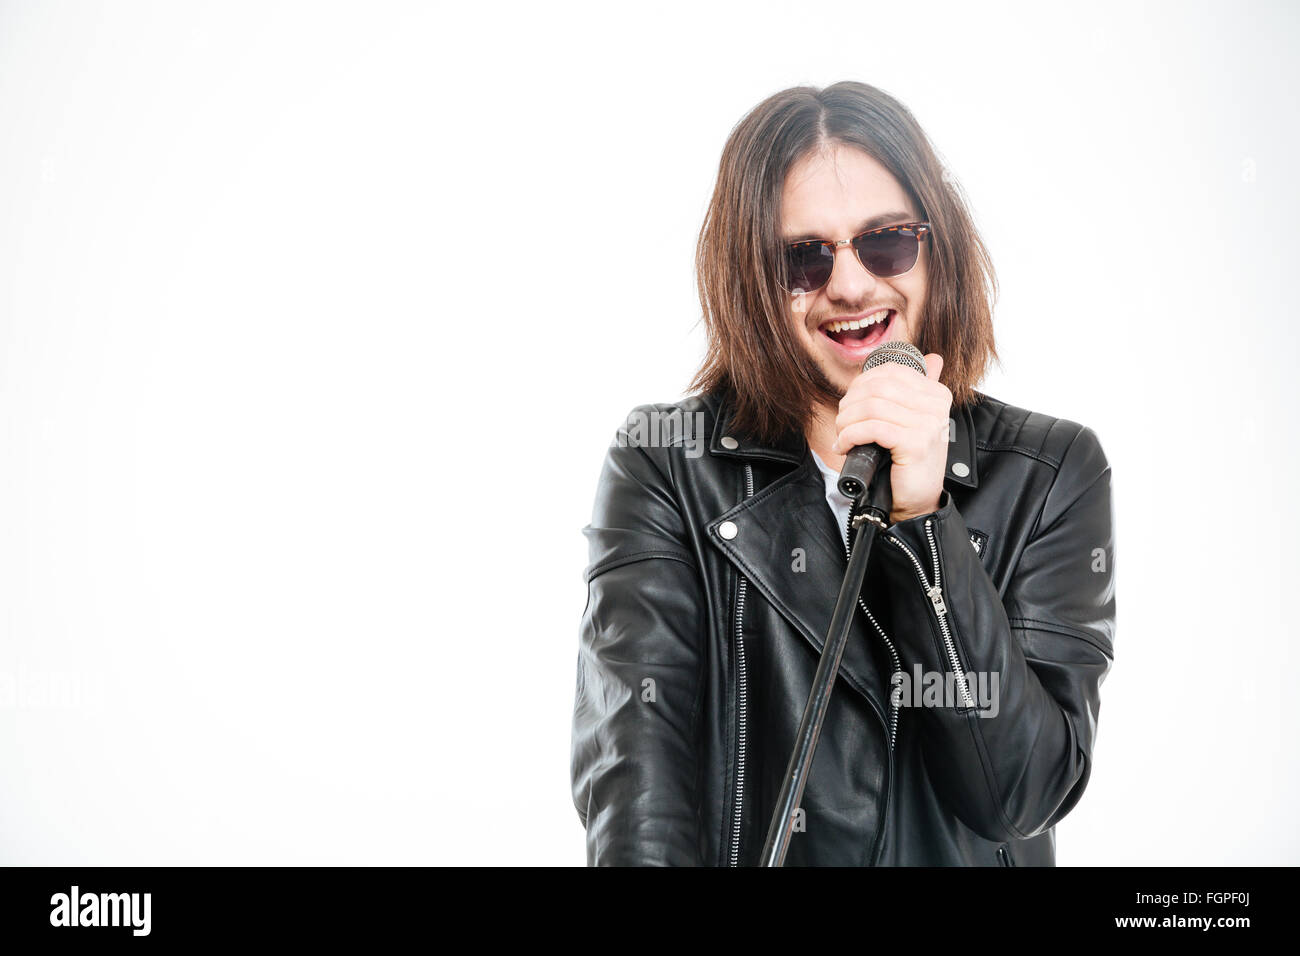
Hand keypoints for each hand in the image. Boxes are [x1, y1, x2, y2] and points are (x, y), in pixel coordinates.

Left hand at [830, 353, 951, 523]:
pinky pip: (872, 428)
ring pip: (871, 407)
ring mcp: (928, 423)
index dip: (861, 384)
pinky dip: (850, 436)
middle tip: (842, 423)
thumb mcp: (912, 421)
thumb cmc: (907, 462)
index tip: (850, 404)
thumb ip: (916, 391)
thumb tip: (933, 358)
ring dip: (846, 422)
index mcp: (936, 393)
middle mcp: (936, 405)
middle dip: (850, 404)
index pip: (890, 372)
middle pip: (877, 387)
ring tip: (842, 436)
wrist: (917, 501)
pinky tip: (845, 447)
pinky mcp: (916, 443)